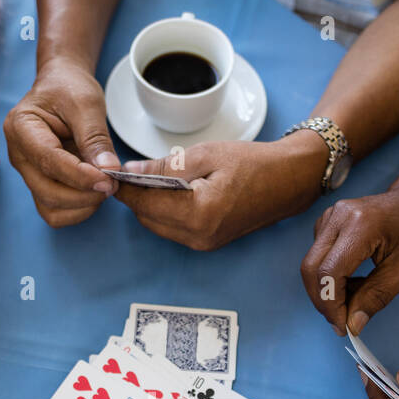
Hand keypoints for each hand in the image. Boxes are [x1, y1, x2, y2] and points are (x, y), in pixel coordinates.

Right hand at [3, 56, 119, 226]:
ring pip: (50, 207)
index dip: (81, 176)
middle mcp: (18, 154)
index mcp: (21, 127)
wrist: (61, 86)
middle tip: (113, 184)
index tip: (109, 178)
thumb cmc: (69, 89)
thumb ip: (95, 137)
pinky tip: (94, 193)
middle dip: (84, 195)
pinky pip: (54, 210)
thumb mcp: (86, 104)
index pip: (49, 161)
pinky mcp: (40, 183)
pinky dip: (77, 210)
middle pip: (47, 191)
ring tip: (104, 188)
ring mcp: (27, 172)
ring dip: (81, 206)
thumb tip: (108, 170)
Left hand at [112, 133, 325, 250]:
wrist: (288, 182)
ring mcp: (203, 244)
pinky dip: (164, 211)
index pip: (144, 204)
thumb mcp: (206, 154)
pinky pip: (173, 229)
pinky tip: (170, 191)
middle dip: (135, 197)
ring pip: (157, 226)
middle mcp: (198, 237)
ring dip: (149, 205)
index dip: (124, 188)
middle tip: (129, 171)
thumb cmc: (253, 163)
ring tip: (150, 178)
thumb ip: (164, 166)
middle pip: (146, 219)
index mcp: (198, 214)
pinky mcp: (207, 243)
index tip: (110, 172)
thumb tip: (129, 172)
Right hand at [301, 174, 398, 334]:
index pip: (329, 273)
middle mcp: (338, 216)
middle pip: (311, 269)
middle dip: (324, 302)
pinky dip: (330, 278)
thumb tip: (352, 324)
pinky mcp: (328, 222)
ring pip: (312, 265)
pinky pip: (318, 257)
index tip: (344, 327)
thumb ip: (376, 297)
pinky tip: (353, 282)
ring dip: (327, 290)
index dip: (331, 305)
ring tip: (356, 299)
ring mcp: (330, 216)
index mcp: (361, 225)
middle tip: (343, 322)